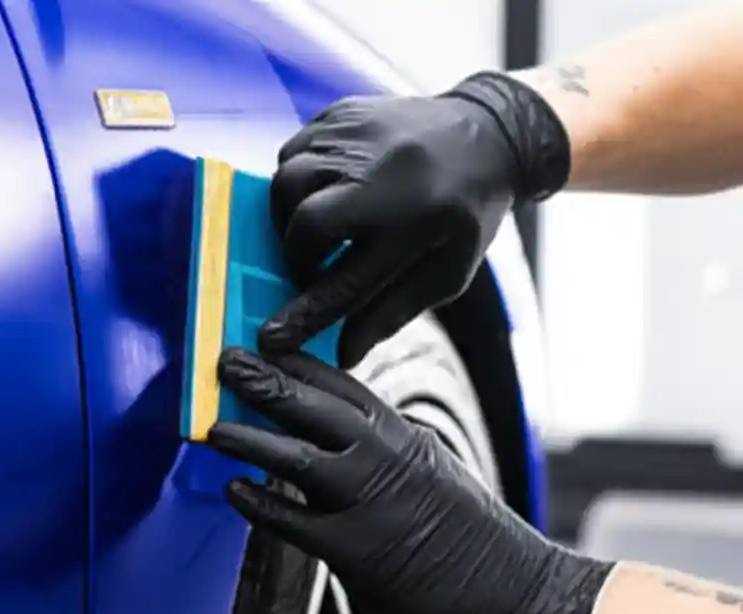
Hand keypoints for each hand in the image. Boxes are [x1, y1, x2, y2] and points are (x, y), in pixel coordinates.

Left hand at [207, 347, 612, 613]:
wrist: (521, 596)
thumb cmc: (474, 538)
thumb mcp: (435, 471)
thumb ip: (388, 450)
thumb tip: (341, 436)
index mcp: (403, 437)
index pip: (342, 385)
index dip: (296, 362)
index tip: (260, 343)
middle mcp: (385, 460)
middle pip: (315, 407)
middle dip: (265, 381)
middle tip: (225, 362)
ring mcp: (370, 503)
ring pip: (297, 457)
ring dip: (249, 438)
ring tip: (212, 426)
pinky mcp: (357, 551)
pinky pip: (293, 522)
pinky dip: (259, 504)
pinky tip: (232, 490)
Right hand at [264, 71, 570, 366]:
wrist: (488, 135)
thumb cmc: (464, 215)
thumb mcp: (446, 273)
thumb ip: (392, 312)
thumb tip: (345, 354)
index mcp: (415, 224)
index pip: (344, 282)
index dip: (304, 314)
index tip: (271, 337)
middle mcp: (382, 178)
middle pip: (303, 223)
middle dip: (297, 252)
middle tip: (312, 262)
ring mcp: (357, 138)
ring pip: (287, 181)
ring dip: (290, 212)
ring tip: (316, 224)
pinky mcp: (342, 113)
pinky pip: (293, 150)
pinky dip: (299, 177)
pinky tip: (323, 188)